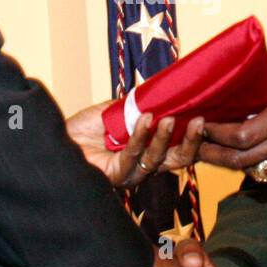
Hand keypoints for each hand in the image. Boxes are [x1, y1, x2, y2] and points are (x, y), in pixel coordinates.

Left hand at [66, 102, 204, 188]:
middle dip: (192, 141)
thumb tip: (164, 90)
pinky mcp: (117, 176)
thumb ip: (140, 105)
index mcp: (151, 149)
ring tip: (168, 119)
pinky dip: (140, 135)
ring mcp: (132, 172)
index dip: (197, 135)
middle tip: (200, 121)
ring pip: (157, 158)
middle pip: (178, 158)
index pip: (181, 146)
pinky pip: (133, 155)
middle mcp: (145, 164)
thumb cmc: (86, 127)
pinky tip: (144, 119)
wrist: (59, 138)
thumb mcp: (118, 110)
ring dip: (165, 138)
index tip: (207, 115)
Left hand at [198, 55, 266, 178]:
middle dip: (213, 156)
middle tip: (195, 148)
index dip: (216, 135)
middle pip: (241, 159)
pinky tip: (244, 156)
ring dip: (231, 164)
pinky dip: (255, 167)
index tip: (201, 126)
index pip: (242, 135)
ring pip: (255, 170)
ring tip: (212, 153)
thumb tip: (241, 64)